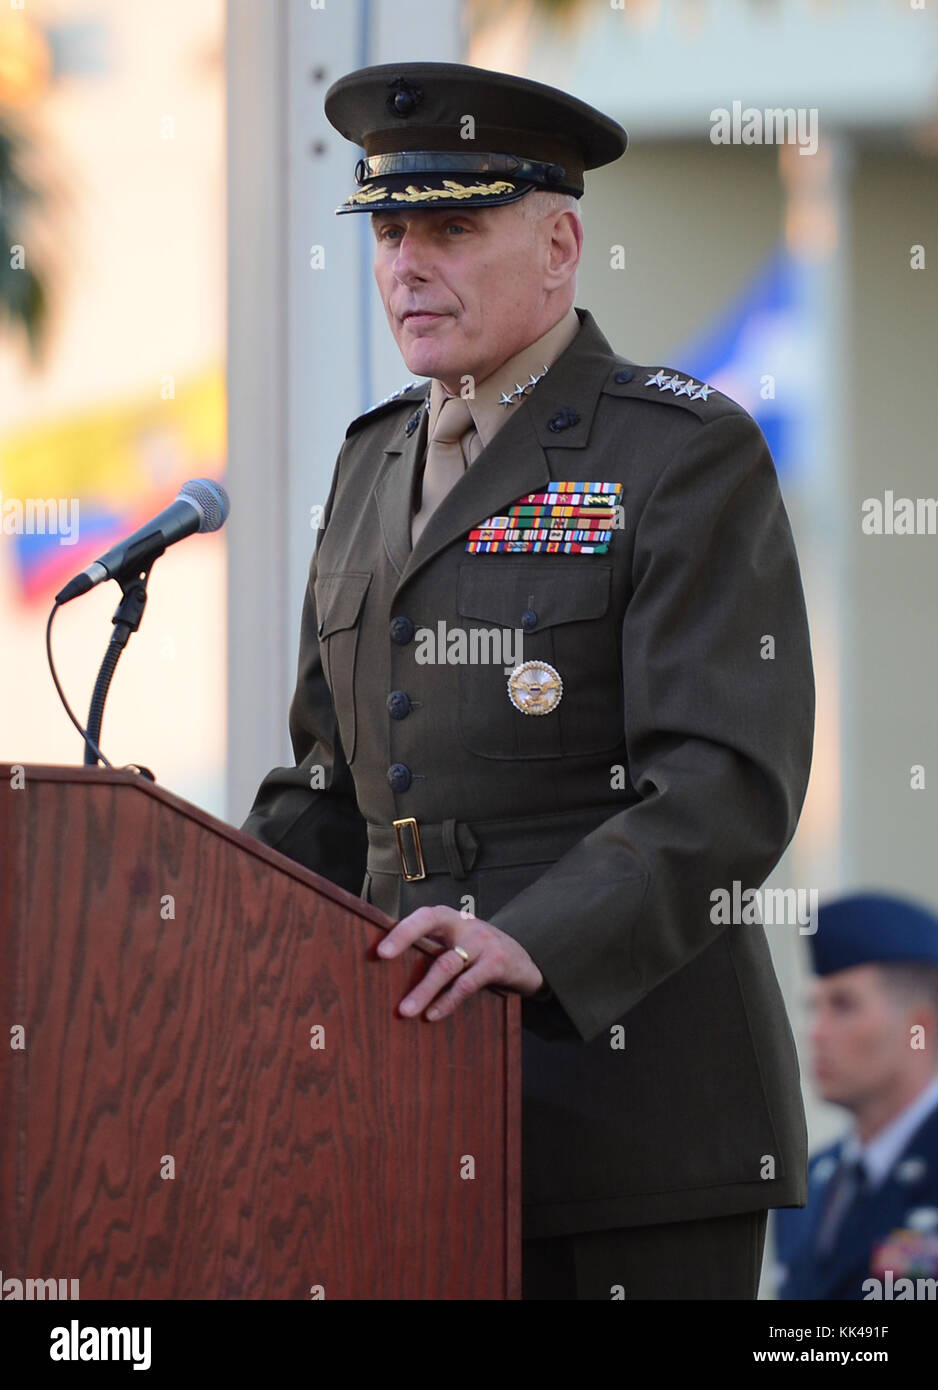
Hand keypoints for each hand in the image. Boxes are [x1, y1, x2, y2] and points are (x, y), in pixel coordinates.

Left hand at [376, 904, 543, 1020]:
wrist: (524, 962)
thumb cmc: (478, 953)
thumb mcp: (457, 943)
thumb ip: (432, 947)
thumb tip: (387, 970)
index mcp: (451, 919)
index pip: (423, 915)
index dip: (401, 927)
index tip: (380, 947)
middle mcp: (466, 924)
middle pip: (431, 924)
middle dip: (404, 939)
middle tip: (381, 957)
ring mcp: (483, 941)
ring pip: (447, 963)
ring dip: (424, 989)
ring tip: (405, 1011)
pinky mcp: (497, 962)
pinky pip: (466, 984)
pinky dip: (447, 1001)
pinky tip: (433, 1014)